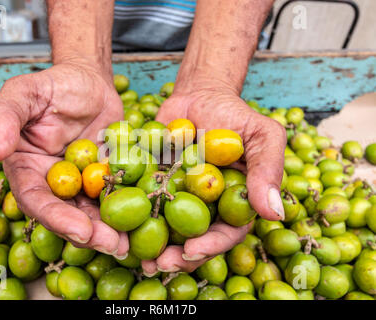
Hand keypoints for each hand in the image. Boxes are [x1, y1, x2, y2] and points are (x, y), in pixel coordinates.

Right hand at [0, 62, 128, 256]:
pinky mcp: (107, 177)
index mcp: (26, 168)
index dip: (56, 218)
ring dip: (111, 229)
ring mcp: (82, 183)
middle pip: (68, 214)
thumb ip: (2, 117)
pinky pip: (117, 195)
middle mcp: (52, 182)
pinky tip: (144, 219)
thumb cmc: (53, 85)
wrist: (88, 81)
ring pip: (94, 211)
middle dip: (89, 233)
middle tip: (113, 245)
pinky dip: (129, 207)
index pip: (36, 200)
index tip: (80, 230)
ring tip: (130, 243)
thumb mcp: (24, 92)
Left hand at [142, 83, 286, 274]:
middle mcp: (202, 208)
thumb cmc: (235, 115)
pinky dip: (125, 213)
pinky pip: (136, 201)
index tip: (192, 250)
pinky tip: (111, 222)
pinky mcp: (150, 184)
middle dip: (175, 257)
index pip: (225, 234)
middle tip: (158, 264)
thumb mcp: (262, 136)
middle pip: (190, 240)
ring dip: (147, 245)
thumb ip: (268, 171)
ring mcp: (174, 198)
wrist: (199, 96)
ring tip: (131, 254)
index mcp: (231, 205)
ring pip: (162, 229)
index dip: (210, 246)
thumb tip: (275, 213)